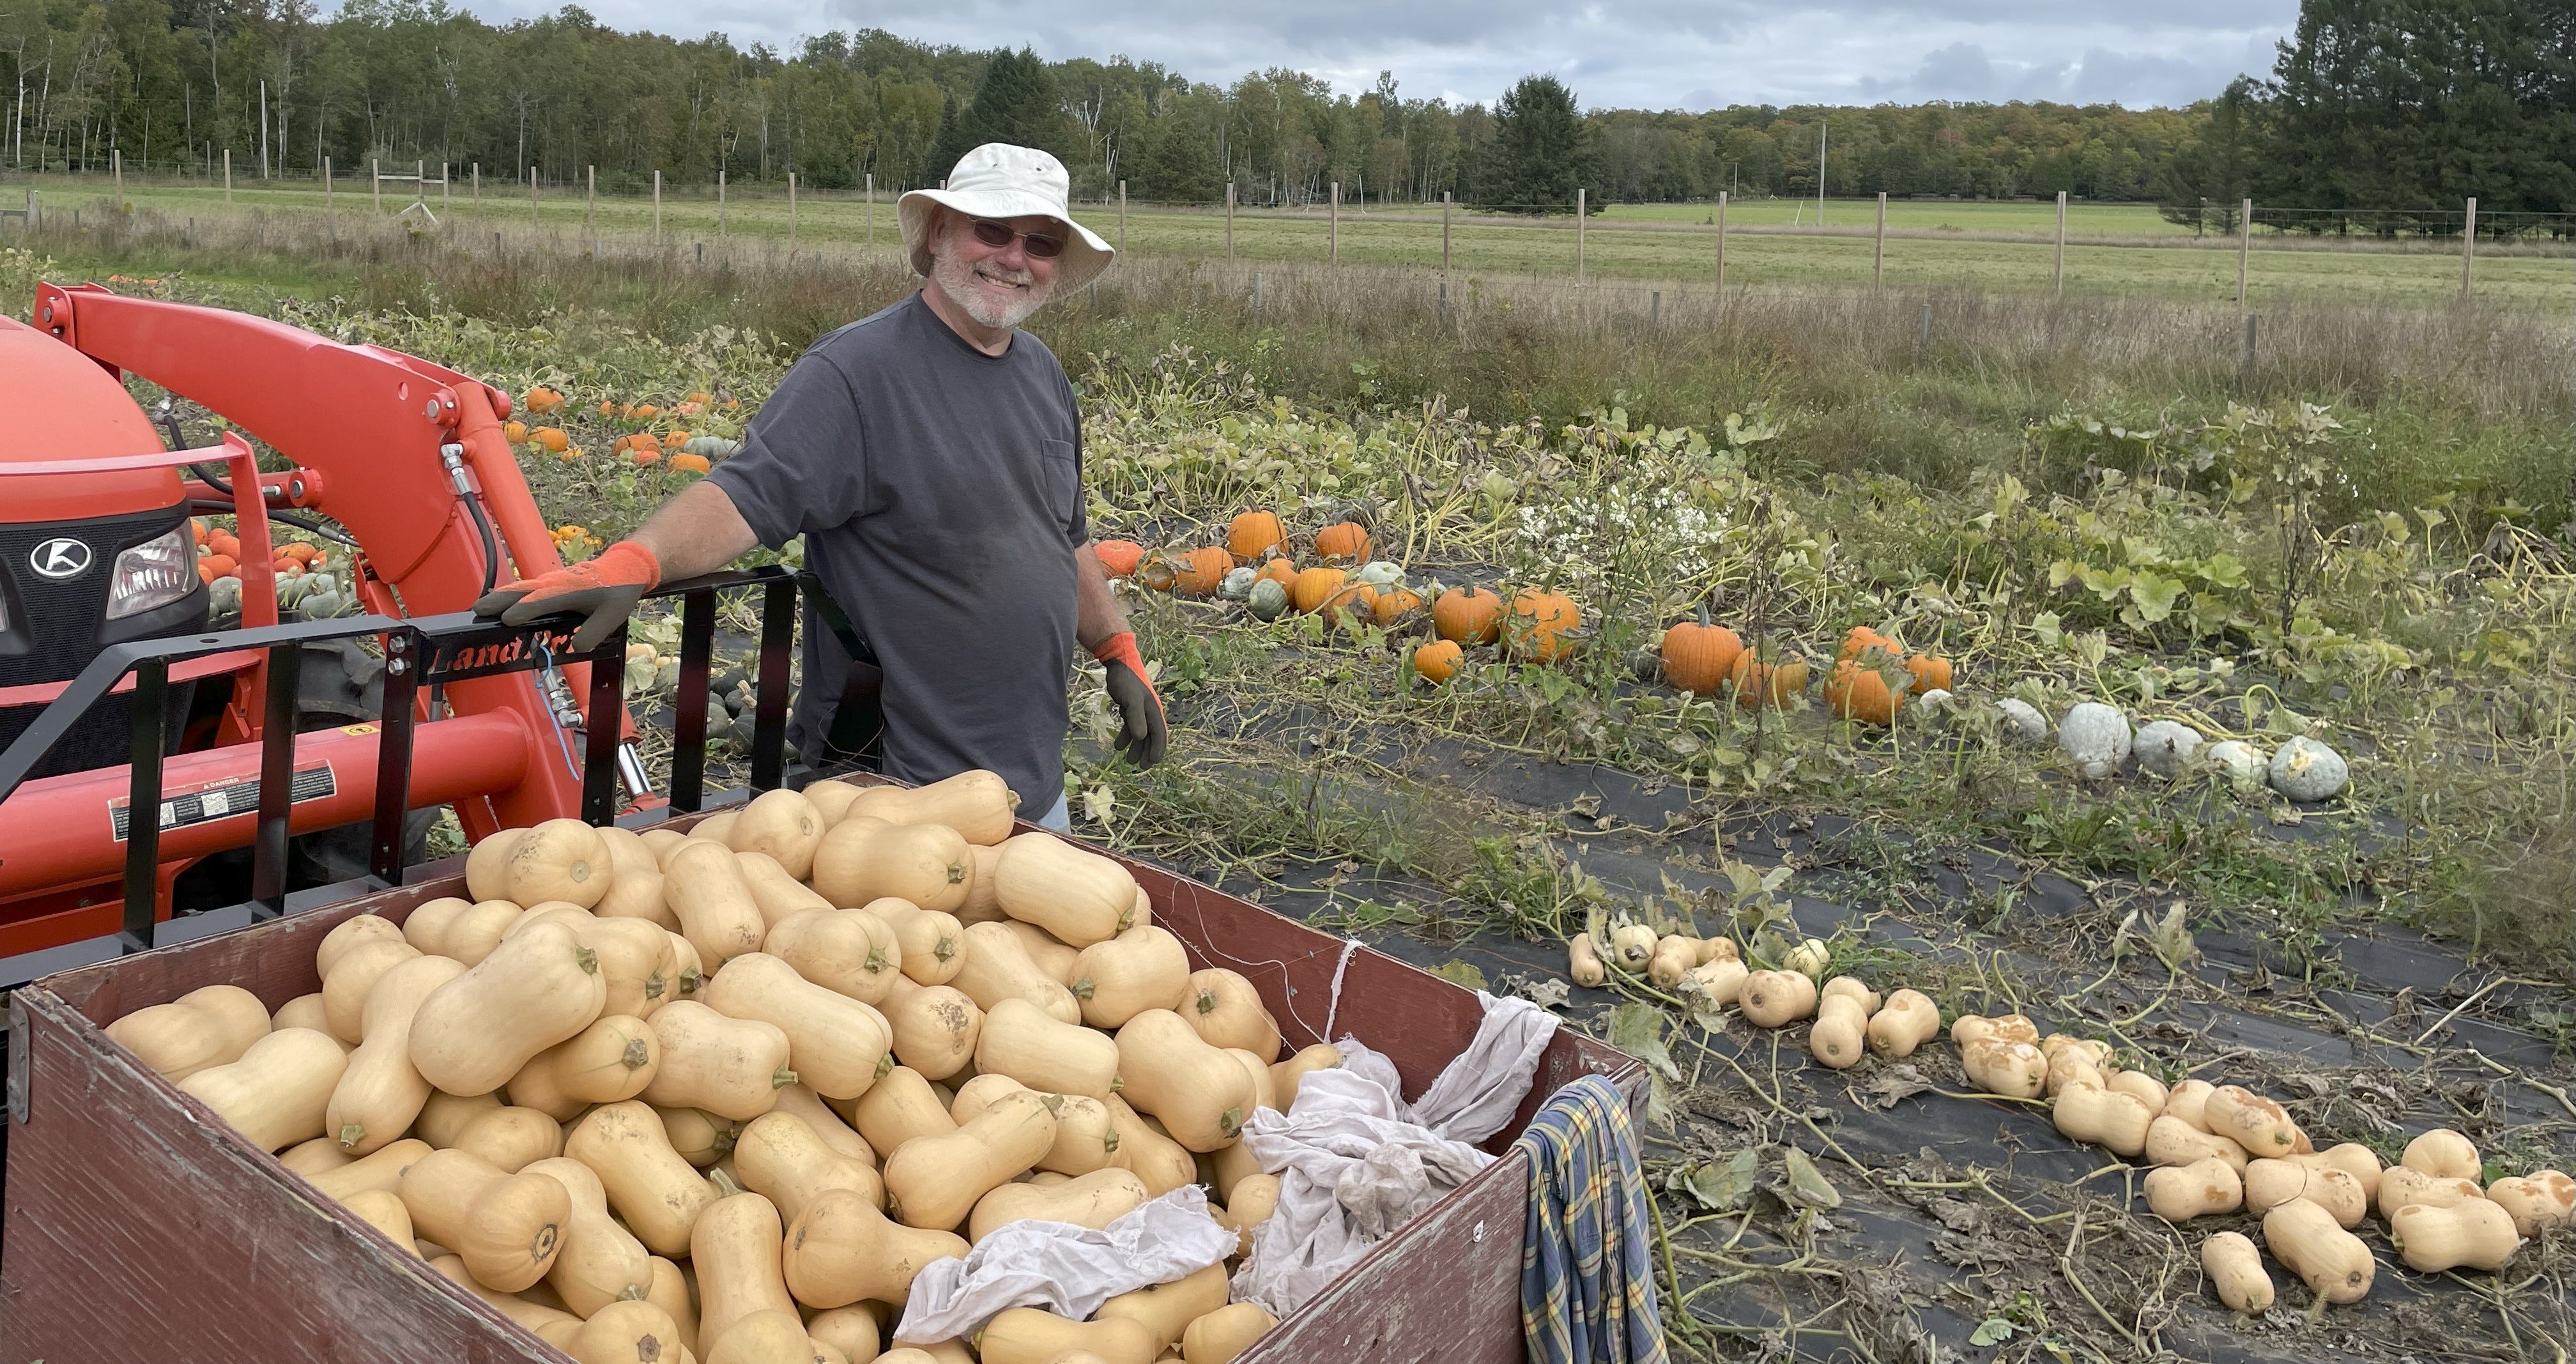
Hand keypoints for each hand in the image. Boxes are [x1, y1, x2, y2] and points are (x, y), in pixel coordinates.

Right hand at [471, 540, 661, 653]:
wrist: (624, 567)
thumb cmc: (617, 591)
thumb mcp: (613, 615)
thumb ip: (594, 632)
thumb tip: (576, 648)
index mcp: (569, 590)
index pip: (542, 601)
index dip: (524, 610)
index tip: (506, 620)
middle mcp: (555, 583)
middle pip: (523, 590)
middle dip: (499, 599)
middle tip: (477, 610)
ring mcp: (551, 580)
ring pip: (522, 587)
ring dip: (501, 596)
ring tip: (480, 607)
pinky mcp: (551, 582)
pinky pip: (527, 587)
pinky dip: (511, 594)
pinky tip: (501, 601)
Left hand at [1090, 631, 1165, 768]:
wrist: (1119, 662)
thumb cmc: (1127, 680)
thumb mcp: (1131, 699)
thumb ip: (1136, 718)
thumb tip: (1140, 737)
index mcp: (1153, 711)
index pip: (1159, 734)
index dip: (1157, 749)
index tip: (1152, 763)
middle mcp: (1149, 712)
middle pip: (1151, 737)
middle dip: (1147, 752)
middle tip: (1140, 767)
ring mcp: (1140, 711)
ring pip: (1140, 734)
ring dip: (1136, 748)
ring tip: (1128, 761)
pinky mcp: (1130, 708)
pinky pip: (1131, 727)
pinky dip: (1126, 737)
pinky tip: (1117, 746)